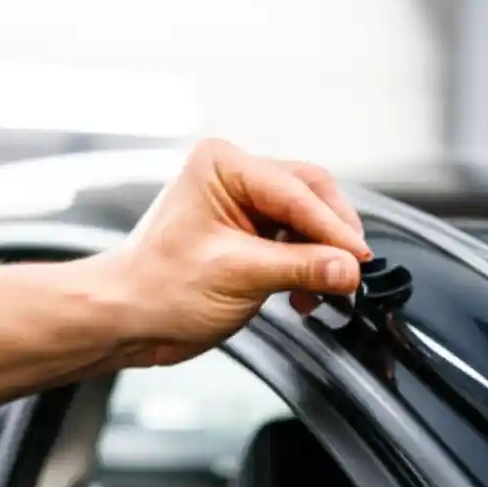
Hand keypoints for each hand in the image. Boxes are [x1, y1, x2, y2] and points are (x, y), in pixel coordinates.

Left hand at [87, 138, 371, 368]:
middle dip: (333, 236)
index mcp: (224, 166)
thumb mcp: (238, 275)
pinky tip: (306, 295)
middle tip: (353, 270)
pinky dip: (308, 268)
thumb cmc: (156, 289)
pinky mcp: (249, 234)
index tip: (360, 259)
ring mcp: (243, 204)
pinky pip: (295, 242)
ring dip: (322, 256)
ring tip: (328, 289)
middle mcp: (234, 176)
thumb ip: (301, 268)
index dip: (334, 228)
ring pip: (308, 220)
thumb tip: (349, 268)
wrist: (126, 320)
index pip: (298, 192)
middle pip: (311, 196)